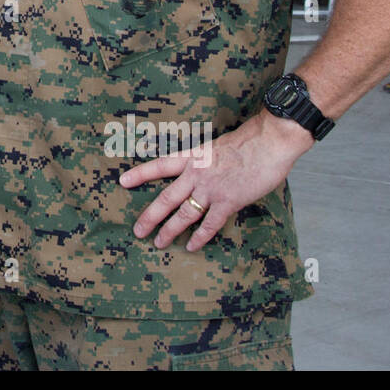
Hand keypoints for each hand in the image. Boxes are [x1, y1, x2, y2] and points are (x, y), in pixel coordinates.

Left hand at [120, 113, 312, 252]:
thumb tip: (202, 173)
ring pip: (183, 215)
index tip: (122, 181)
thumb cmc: (248, 142)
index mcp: (192, 157)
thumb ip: (206, 162)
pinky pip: (209, 224)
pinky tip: (191, 247)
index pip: (159, 166)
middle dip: (149, 216)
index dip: (140, 174)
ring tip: (158, 243)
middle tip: (137, 230)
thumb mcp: (217, 147)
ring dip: (169, 231)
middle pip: (166, 198)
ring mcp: (210, 189)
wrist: (267, 142)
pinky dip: (200, 238)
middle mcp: (196, 174)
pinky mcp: (228, 202)